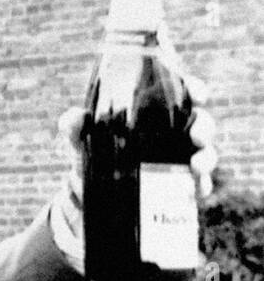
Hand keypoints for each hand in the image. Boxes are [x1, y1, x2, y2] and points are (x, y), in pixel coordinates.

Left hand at [56, 73, 218, 239]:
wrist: (90, 191)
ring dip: (207, 157)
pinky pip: (198, 184)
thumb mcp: (81, 136)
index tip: (199, 94)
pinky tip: (197, 189)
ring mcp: (180, 158)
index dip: (194, 89)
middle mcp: (173, 132)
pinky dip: (201, 186)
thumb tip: (74, 119)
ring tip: (195, 165)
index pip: (181, 93)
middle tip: (196, 136)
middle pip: (200, 122)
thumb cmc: (92, 150)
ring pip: (205, 152)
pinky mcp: (180, 185)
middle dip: (204, 127)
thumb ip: (74, 125)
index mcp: (155, 111)